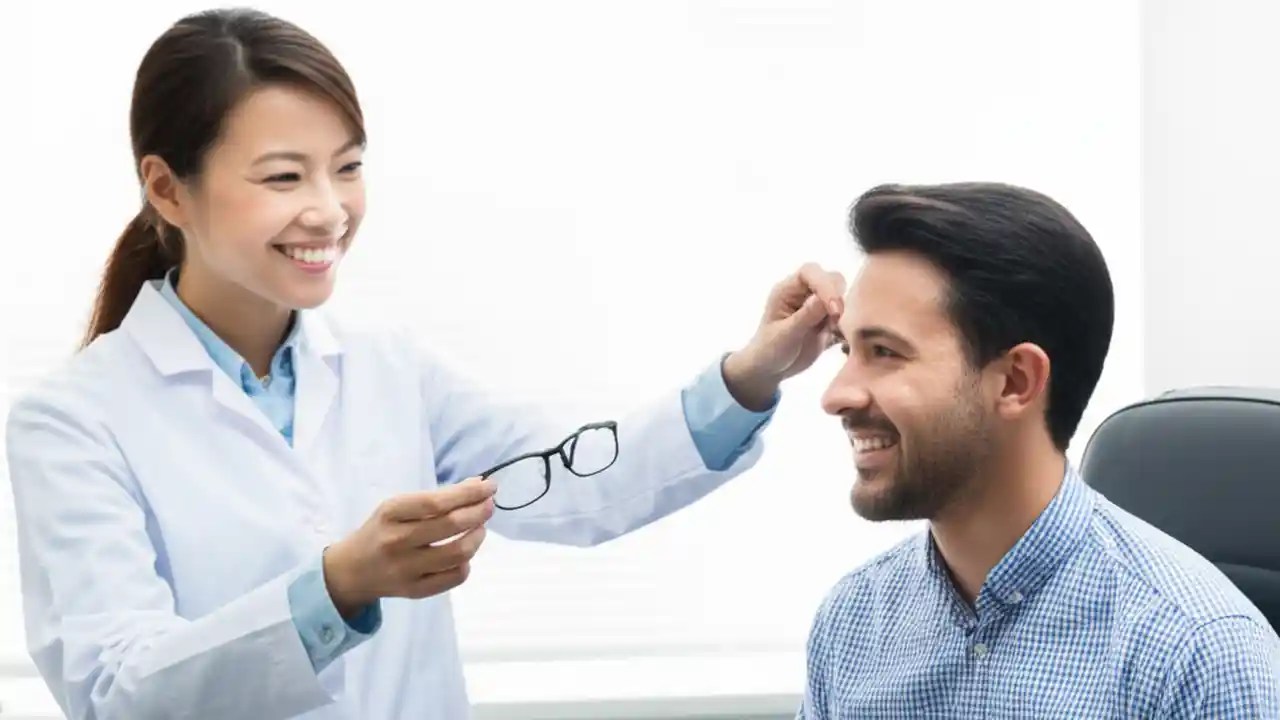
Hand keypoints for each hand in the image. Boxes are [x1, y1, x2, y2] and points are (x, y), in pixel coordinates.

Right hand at [323, 477, 496, 617]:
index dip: (468, 494)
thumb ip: (436, 498)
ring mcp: (405, 569)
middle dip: (479, 512)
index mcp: (390, 513)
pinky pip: (453, 577)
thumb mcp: (398, 507)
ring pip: (457, 553)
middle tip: (489, 505)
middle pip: (451, 525)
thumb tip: (478, 486)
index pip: (437, 502)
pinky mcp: (414, 591)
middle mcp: (396, 541)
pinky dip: (466, 563)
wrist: (351, 570)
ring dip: (477, 537)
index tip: (488, 487)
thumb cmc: (381, 530)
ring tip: (480, 527)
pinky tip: (465, 553)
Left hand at [723, 262, 845, 409]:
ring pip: (841, 295)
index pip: (809, 272)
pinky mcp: (827, 319)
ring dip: (844, 311)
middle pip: (831, 279)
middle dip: (838, 297)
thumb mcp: (785, 335)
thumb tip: (825, 298)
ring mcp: (816, 305)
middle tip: (836, 321)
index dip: (825, 285)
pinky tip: (839, 337)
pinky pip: (845, 313)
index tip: (834, 308)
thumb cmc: (769, 350)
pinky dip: (847, 322)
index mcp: (787, 290)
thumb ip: (806, 316)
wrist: (770, 369)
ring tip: (833, 331)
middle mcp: (803, 292)